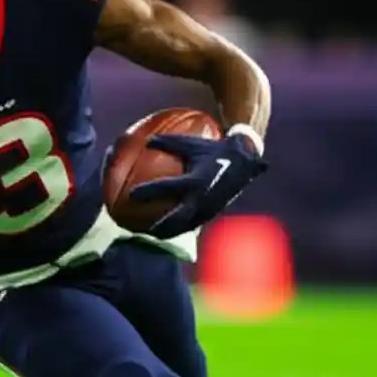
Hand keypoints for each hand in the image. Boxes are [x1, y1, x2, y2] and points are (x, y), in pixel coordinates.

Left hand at [128, 133, 267, 237]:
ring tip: (151, 235)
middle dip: (158, 227)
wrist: (244, 161)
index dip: (149, 191)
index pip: (167, 188)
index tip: (131, 196)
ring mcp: (209, 209)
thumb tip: (146, 140)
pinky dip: (180, 228)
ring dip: (168, 232)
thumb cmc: (214, 149)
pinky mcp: (213, 213)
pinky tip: (167, 231)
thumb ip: (169, 142)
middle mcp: (202, 198)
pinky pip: (193, 224)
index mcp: (195, 180)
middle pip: (176, 219)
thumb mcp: (192, 144)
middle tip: (140, 230)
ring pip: (185, 226)